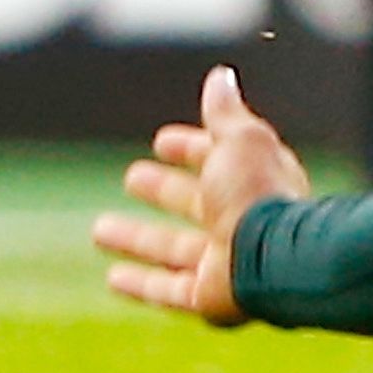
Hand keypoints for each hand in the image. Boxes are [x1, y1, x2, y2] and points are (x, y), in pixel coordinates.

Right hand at [90, 62, 305, 320]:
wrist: (274, 260)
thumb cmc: (258, 194)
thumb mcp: (238, 140)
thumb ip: (224, 111)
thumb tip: (221, 75)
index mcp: (255, 178)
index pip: (217, 158)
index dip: (189, 147)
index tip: (160, 140)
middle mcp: (239, 219)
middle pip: (193, 203)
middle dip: (162, 189)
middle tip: (130, 177)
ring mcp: (224, 260)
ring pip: (172, 248)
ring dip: (137, 239)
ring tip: (98, 229)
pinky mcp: (208, 297)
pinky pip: (168, 290)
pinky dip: (141, 284)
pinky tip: (112, 279)